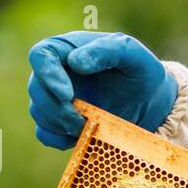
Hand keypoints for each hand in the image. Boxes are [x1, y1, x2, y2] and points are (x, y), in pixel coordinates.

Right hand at [27, 31, 178, 148]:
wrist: (151, 102)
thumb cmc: (141, 72)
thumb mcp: (134, 55)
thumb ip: (107, 50)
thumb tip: (75, 62)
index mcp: (68, 49)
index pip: (41, 55)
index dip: (47, 75)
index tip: (67, 94)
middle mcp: (56, 72)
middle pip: (36, 88)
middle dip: (56, 107)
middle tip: (83, 119)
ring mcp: (55, 98)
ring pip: (39, 112)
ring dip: (60, 124)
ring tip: (89, 126)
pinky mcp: (60, 122)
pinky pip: (45, 134)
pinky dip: (59, 139)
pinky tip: (81, 136)